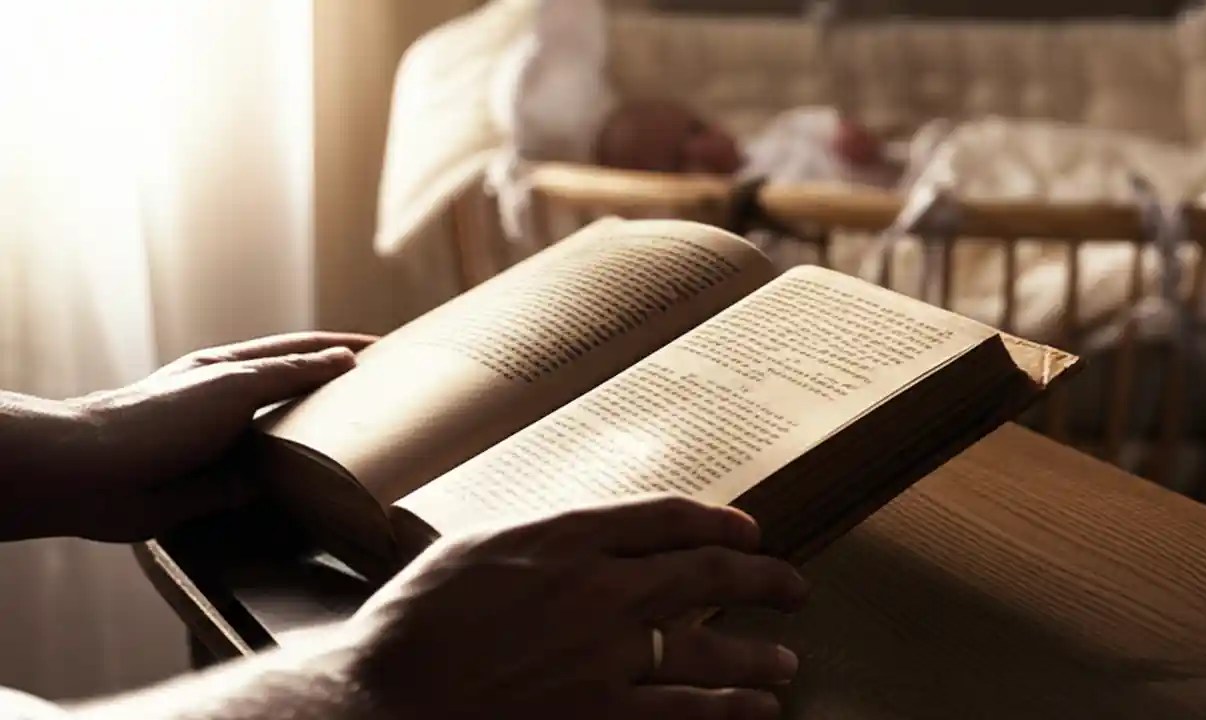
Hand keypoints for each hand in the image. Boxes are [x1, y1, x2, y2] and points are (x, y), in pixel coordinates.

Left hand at [5, 332, 373, 540]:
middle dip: (341, 397)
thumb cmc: (161, 417)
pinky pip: (271, 484)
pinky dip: (298, 486)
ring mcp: (229, 447)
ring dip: (323, 445)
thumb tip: (342, 362)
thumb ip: (290, 374)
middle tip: (389, 402)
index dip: (344, 347)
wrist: (98, 476)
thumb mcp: (234, 382)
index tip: (386, 349)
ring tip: (372, 447)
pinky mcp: (223, 488)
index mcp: (234, 367)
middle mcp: (234, 404)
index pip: (302, 350)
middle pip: (298, 396)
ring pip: (289, 443)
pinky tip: (328, 491)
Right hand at [349, 496, 808, 719]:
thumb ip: (545, 536)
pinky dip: (734, 708)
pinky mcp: (604, 716)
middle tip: (793, 587)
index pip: (667, 516)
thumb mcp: (477, 549)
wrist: (384, 699)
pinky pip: (690, 710)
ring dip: (761, 652)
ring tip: (787, 660)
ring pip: (712, 646)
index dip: (720, 519)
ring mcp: (607, 657)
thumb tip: (598, 534)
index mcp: (566, 538)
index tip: (748, 528)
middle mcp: (599, 589)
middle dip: (765, 578)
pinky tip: (760, 709)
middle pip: (709, 572)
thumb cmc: (417, 622)